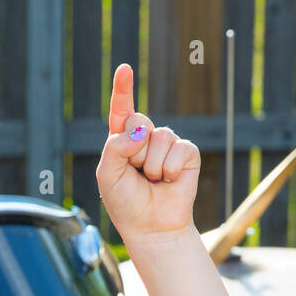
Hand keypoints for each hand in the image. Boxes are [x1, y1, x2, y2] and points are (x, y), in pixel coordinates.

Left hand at [95, 63, 199, 241]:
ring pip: (159, 137)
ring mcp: (168, 144)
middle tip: (137, 173)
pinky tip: (170, 182)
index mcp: (123, 139)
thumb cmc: (126, 203)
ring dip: (153, 165)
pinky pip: (179, 150)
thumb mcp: (107, 175)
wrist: (151, 227)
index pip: (122, 110)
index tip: (124, 68)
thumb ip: (115, 148)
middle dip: (135, 150)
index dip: (123, 88)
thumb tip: (140, 131)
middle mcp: (145, 137)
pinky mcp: (188, 154)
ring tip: (153, 181)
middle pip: (139, 121)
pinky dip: (171, 170)